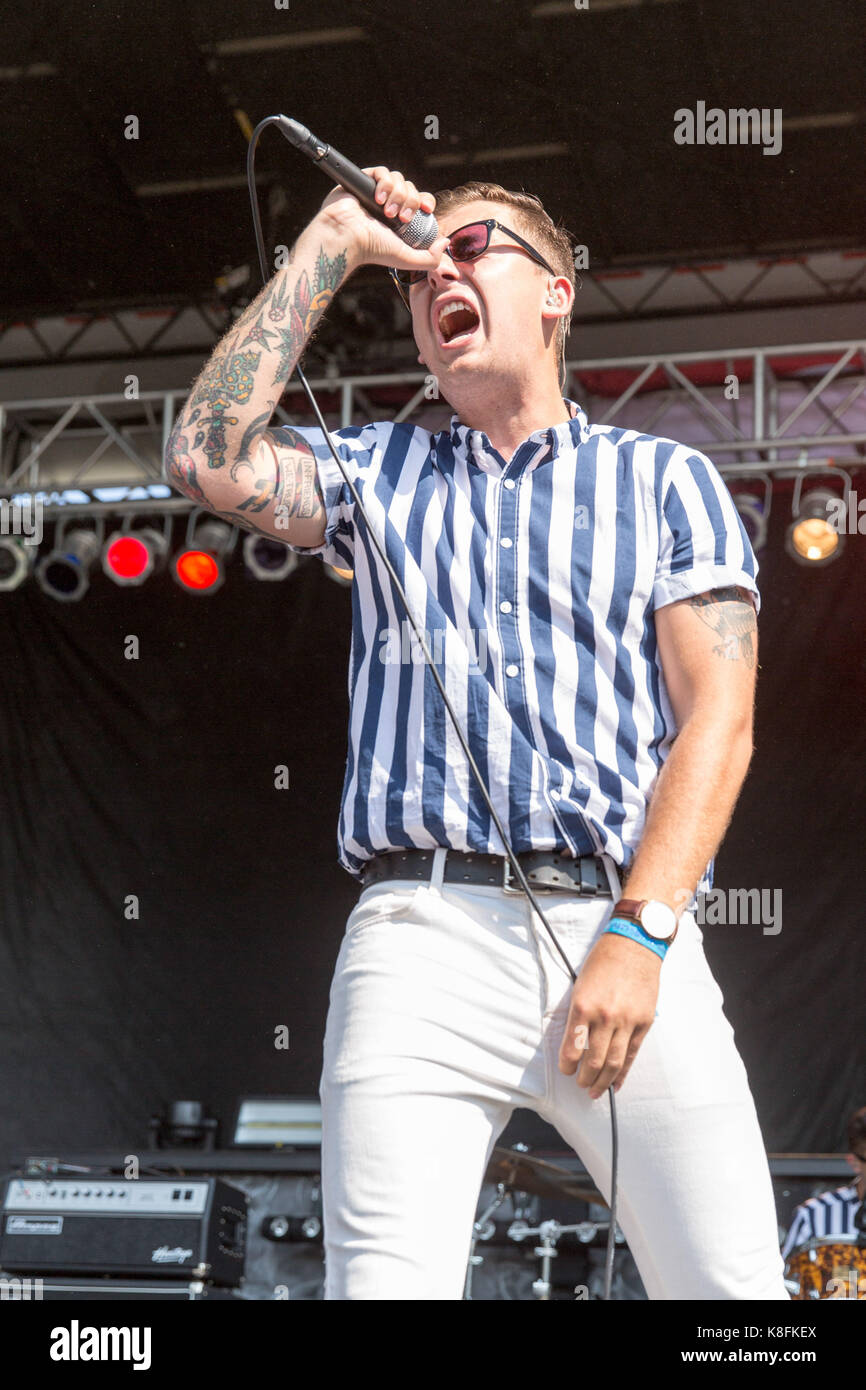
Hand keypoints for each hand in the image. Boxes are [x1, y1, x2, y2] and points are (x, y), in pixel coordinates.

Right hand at [316, 165, 448, 273]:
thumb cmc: (373, 250)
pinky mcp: (363, 180)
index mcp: (398, 219)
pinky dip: (385, 183)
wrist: (347, 238)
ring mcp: (375, 192)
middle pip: (411, 189)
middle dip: (410, 202)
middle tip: (400, 218)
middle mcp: (388, 204)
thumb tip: (446, 242)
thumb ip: (430, 258)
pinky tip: (378, 199)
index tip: (427, 210)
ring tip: (387, 211)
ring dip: (397, 195)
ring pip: (399, 179)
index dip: (426, 201)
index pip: (419, 201)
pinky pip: (382, 172)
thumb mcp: (407, 259)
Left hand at [557, 931, 660, 1097]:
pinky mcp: (643, 1023)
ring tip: (595, 1091)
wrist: (633, 946)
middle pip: (593, 1061)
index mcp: (583, 1006)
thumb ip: (577, 1015)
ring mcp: (626, 1021)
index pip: (571, 1048)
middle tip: (581, 1085)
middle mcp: (604, 1017)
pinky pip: (632, 1054)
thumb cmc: (602, 963)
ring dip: (603, 1082)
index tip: (565, 1070)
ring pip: (613, 1062)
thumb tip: (574, 1044)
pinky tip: (617, 1084)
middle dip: (584, 1078)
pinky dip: (623, 1072)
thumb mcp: (580, 985)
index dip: (567, 1065)